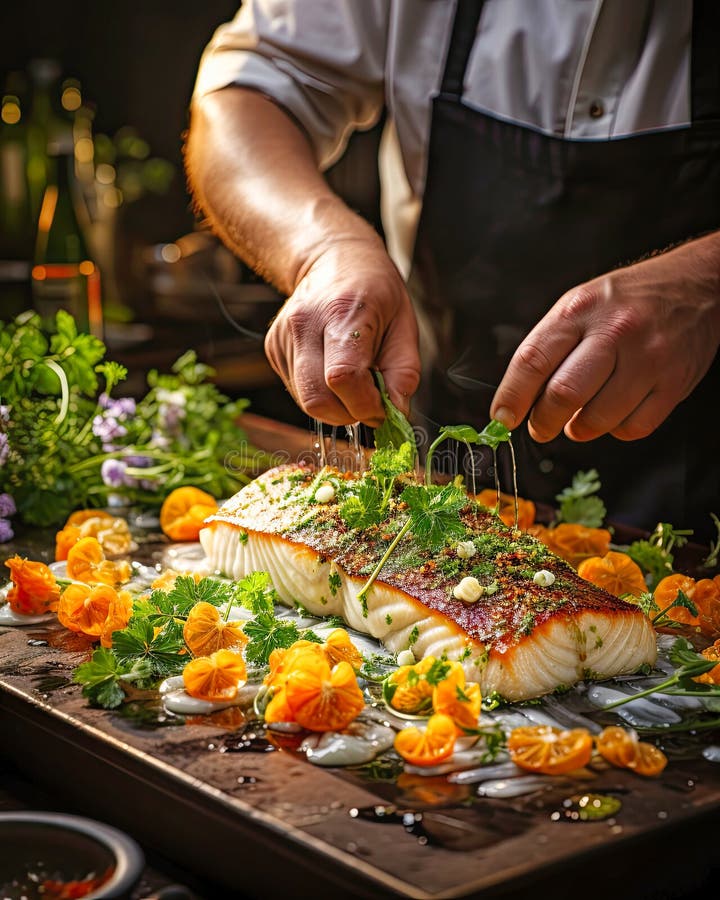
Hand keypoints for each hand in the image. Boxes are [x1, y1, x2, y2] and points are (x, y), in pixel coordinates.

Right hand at [264, 239, 420, 425]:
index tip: (382, 406)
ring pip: (306, 401)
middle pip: (317, 398)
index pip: (342, 377)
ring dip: (336, 405)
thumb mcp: (405, 325)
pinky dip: (322, 394)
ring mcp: (282, 338)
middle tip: (369, 401)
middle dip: (348, 413)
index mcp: (341, 312)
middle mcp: (304, 323)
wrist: (333, 260)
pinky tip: (333, 369)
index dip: (365, 404)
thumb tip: (396, 413)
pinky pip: (299, 392)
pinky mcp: (272, 349)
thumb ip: (404, 373)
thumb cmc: (376, 293)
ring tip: (354, 379)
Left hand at [491, 232, 719, 441]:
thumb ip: (550, 347)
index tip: (503, 417)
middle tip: (538, 427)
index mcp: (582, 310)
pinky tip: (612, 415)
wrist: (698, 285)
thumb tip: (519, 398)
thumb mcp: (581, 304)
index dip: (512, 396)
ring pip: (598, 419)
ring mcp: (648, 358)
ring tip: (575, 423)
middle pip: (564, 394)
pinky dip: (614, 431)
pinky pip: (633, 428)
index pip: (533, 360)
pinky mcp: (674, 384)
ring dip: (578, 430)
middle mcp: (615, 331)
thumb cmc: (627, 301)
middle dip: (542, 421)